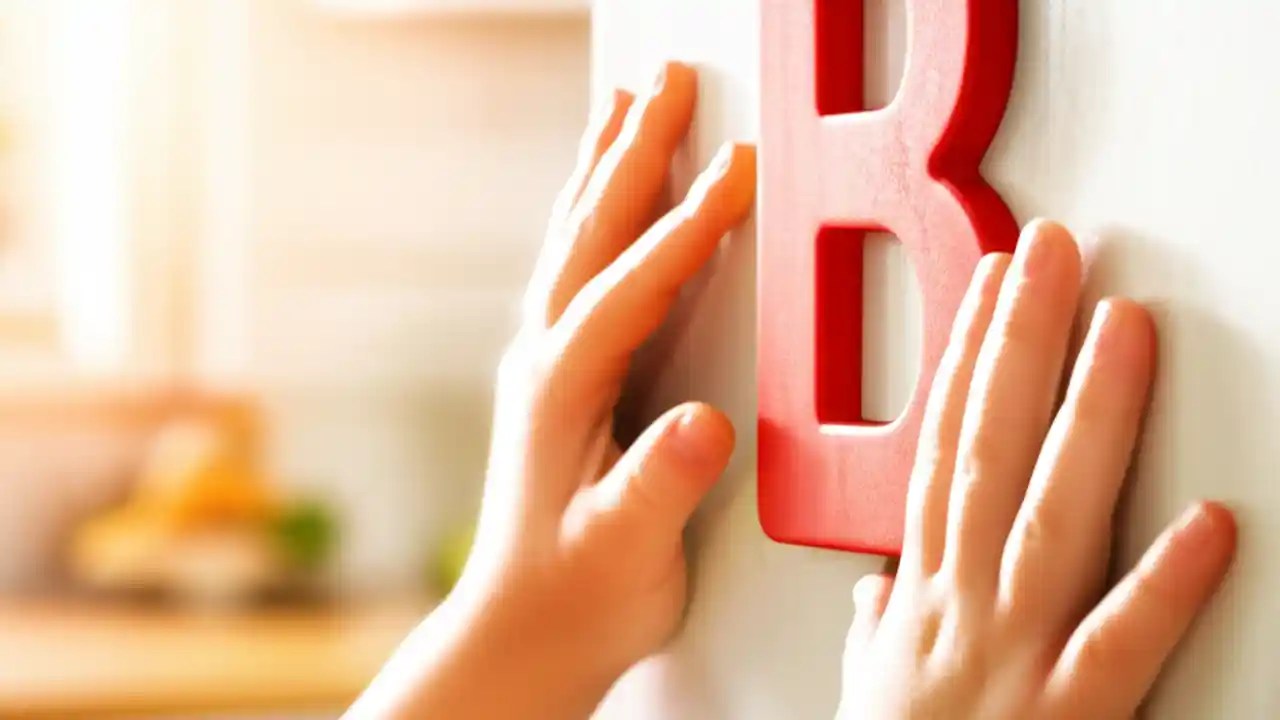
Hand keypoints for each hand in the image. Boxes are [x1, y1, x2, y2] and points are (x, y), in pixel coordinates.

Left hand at [350, 62, 754, 718]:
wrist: (526, 630)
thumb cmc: (579, 597)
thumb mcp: (624, 553)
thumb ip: (659, 488)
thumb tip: (702, 424)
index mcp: (563, 389)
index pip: (630, 287)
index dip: (686, 226)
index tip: (734, 169)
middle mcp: (545, 359)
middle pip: (591, 232)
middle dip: (634, 151)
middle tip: (669, 80)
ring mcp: (547, 360)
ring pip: (578, 238)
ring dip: (606, 165)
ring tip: (631, 103)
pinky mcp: (560, 372)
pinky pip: (582, 266)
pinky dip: (599, 212)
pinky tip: (612, 196)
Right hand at [838, 221, 1236, 718]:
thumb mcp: (870, 684)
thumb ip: (876, 619)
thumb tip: (880, 576)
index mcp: (921, 590)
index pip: (939, 446)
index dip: (964, 359)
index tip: (990, 290)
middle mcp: (961, 603)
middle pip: (988, 450)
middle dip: (1018, 342)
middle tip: (1051, 257)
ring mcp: (1013, 653)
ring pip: (1051, 515)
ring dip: (1090, 417)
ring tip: (1127, 330)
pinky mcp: (1069, 715)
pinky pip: (1120, 643)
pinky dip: (1163, 583)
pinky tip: (1209, 521)